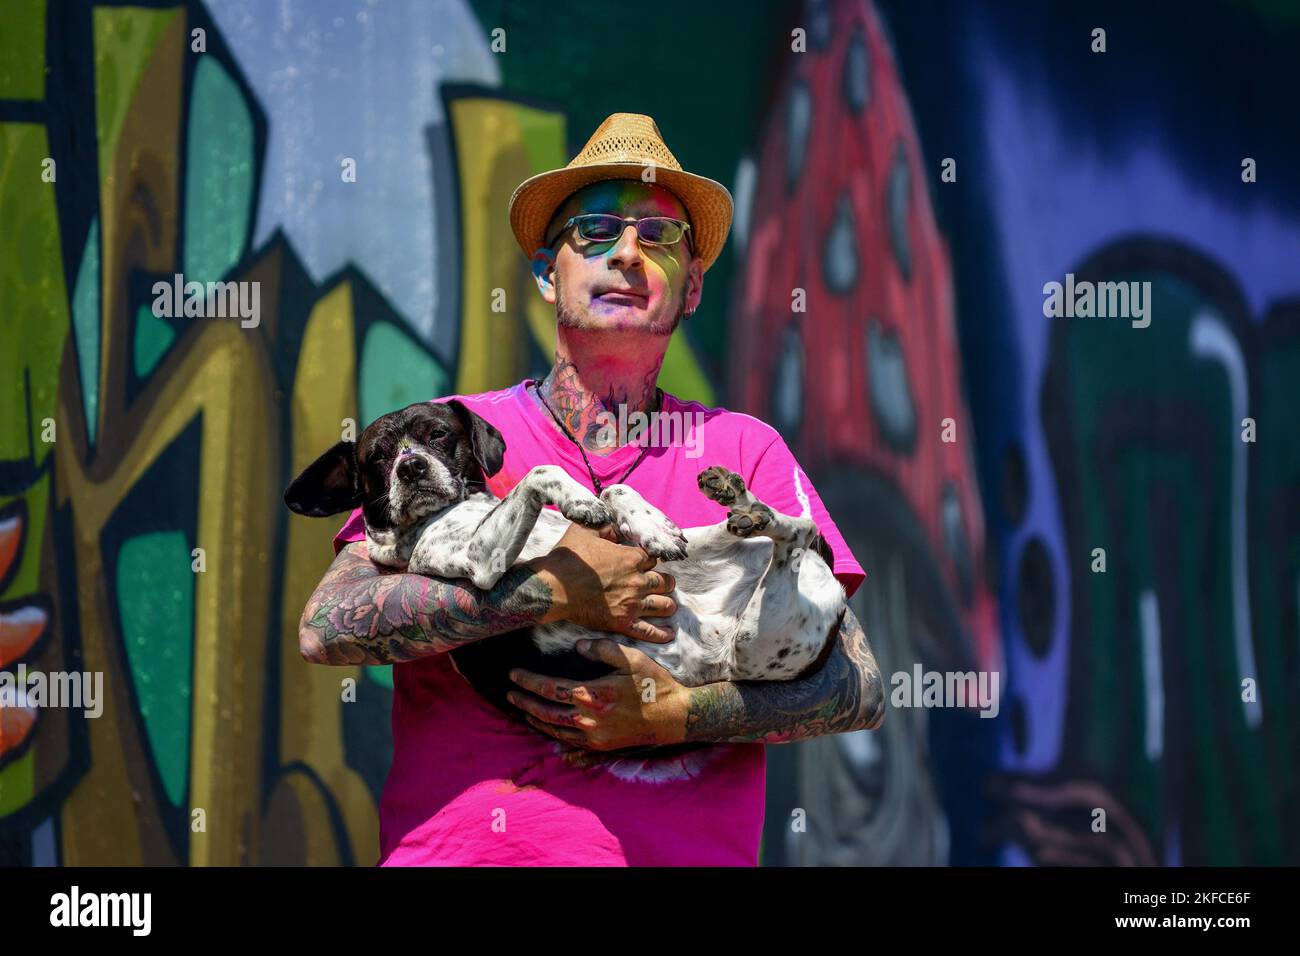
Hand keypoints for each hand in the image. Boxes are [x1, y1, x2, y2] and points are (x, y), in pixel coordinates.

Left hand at [507, 638, 689, 750]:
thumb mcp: (632, 658)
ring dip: (535, 719)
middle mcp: (589, 719)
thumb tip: (579, 645)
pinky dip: (553, 734)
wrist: (675, 717)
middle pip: (546, 711)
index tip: (514, 674)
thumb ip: (603, 649)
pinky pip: (569, 742)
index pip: (550, 687)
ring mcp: (594, 736)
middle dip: (524, 701)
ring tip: (522, 709)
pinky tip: (546, 727)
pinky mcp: (601, 747)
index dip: (528, 681)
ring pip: (554, 729)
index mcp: (593, 695)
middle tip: (510, 693)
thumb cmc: (654, 684)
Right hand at [527, 523, 676, 642]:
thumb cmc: (568, 558)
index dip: (651, 560)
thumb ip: (606, 527)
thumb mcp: (586, 530)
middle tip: (661, 584)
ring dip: (667, 604)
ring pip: (664, 605)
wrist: (554, 587)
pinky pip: (649, 631)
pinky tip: (668, 633)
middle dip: (665, 581)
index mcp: (631, 558)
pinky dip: (660, 634)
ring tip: (667, 605)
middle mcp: (637, 581)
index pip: (654, 558)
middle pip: (665, 581)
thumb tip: (616, 527)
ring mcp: (632, 603)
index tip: (647, 563)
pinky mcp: (623, 622)